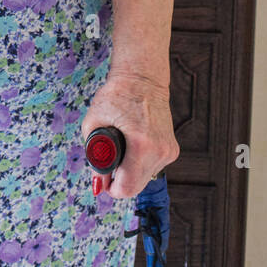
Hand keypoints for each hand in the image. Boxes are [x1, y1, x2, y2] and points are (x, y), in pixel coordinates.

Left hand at [80, 71, 179, 198]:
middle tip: (110, 164)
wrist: (142, 78)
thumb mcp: (94, 122)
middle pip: (137, 187)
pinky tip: (135, 145)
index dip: (111, 188)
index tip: (104, 180)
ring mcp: (169, 151)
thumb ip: (93, 156)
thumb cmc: (116, 95)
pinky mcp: (173, 150)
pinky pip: (152, 168)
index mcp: (141, 144)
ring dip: (131, 172)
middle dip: (120, 181)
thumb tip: (99, 184)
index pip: (127, 187)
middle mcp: (159, 150)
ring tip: (123, 148)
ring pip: (145, 179)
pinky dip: (141, 163)